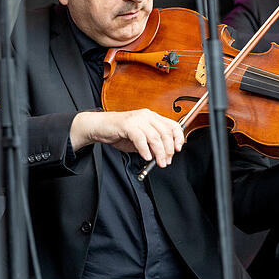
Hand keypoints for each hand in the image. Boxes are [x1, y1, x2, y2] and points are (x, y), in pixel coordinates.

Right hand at [70, 109, 184, 167]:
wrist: (100, 126)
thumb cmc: (120, 132)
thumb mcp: (140, 138)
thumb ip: (152, 144)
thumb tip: (164, 155)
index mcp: (152, 117)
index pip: (172, 125)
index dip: (178, 137)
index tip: (178, 149)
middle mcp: (147, 116)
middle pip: (165, 133)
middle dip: (168, 150)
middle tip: (166, 161)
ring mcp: (137, 119)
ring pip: (155, 137)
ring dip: (159, 153)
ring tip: (159, 162)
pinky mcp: (127, 125)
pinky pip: (141, 139)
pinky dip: (145, 150)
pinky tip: (146, 157)